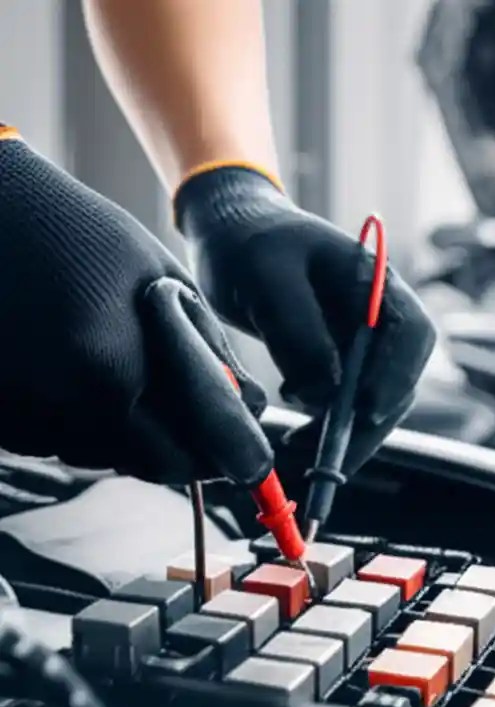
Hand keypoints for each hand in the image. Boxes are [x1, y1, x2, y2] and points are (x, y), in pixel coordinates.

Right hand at [0, 136, 272, 484]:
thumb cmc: (81, 238)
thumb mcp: (165, 282)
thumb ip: (208, 353)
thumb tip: (251, 409)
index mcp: (116, 366)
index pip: (196, 447)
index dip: (235, 456)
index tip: (253, 463)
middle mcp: (65, 403)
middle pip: (158, 465)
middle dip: (190, 449)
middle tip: (202, 422)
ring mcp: (25, 416)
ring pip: (110, 457)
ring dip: (132, 434)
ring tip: (118, 366)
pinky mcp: (1, 420)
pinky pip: (62, 442)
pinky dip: (81, 422)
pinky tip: (74, 369)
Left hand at [175, 166, 434, 474]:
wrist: (232, 232)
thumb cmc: (249, 244)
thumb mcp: (266, 280)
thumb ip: (298, 332)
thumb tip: (326, 392)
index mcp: (375, 281)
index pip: (412, 333)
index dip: (399, 375)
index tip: (366, 411)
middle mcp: (381, 314)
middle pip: (400, 377)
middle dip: (368, 422)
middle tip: (328, 459)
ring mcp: (365, 339)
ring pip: (377, 398)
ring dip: (346, 432)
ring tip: (297, 449)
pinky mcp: (343, 359)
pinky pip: (350, 401)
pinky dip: (329, 426)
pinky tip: (297, 436)